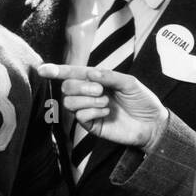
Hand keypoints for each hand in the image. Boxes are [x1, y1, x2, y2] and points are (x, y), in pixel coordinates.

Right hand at [37, 63, 169, 149]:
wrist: (152, 124)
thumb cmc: (143, 101)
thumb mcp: (129, 82)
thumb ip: (109, 76)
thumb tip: (90, 73)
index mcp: (97, 80)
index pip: (73, 74)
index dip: (57, 71)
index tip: (42, 69)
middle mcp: (89, 94)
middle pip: (67, 87)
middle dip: (81, 86)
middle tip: (100, 90)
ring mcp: (88, 110)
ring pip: (68, 102)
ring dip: (86, 99)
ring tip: (105, 102)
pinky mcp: (90, 125)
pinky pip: (79, 116)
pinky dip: (92, 111)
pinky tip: (106, 112)